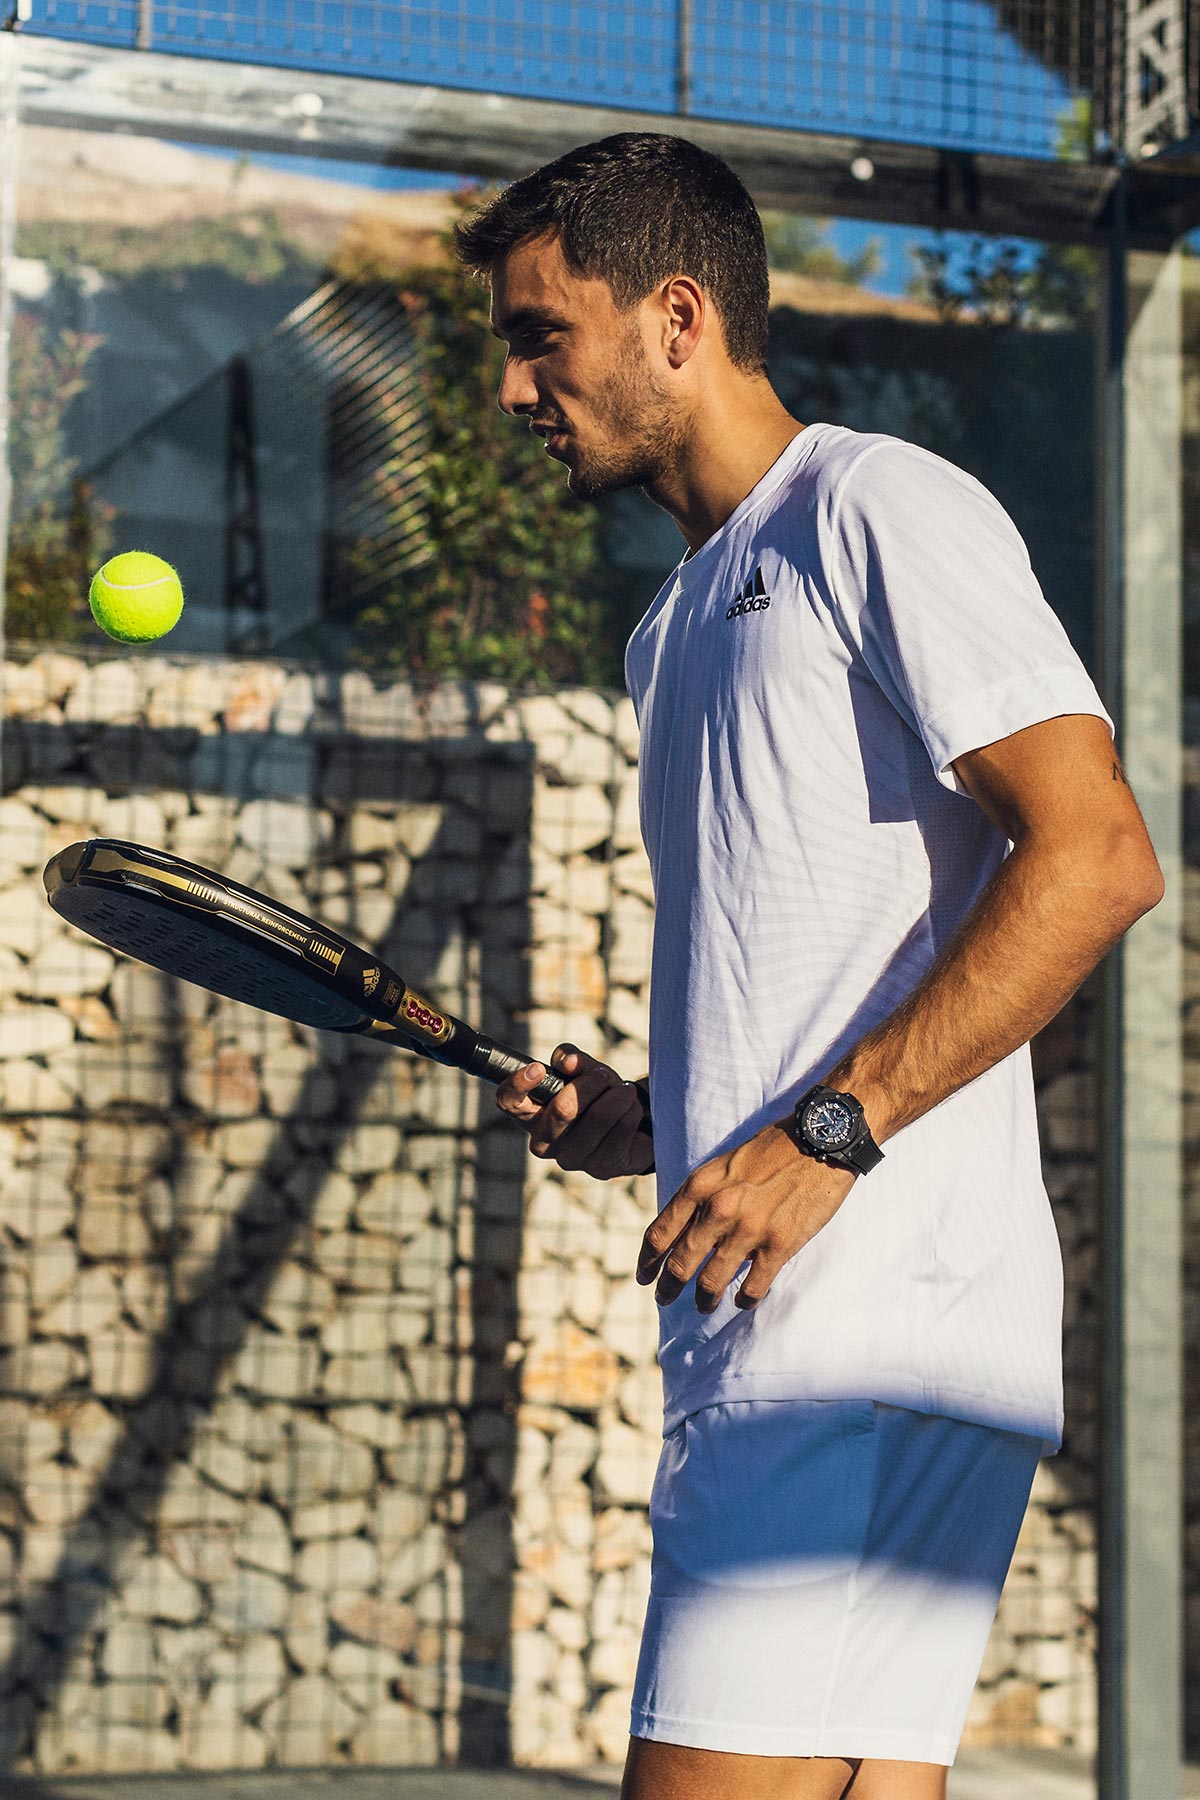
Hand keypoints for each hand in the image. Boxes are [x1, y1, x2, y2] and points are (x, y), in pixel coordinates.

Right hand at [493, 1045, 654, 1179]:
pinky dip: (631, 1110)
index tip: (538, 1068)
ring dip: (618, 1095)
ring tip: (623, 1093)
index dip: (517, 1085)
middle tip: (603, 1075)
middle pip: (562, 1110)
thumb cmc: (599, 1094)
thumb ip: (571, 1058)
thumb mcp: (584, 1069)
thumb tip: (567, 1062)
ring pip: (599, 1116)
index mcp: (531, 1115)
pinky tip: (630, 1112)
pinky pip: (621, 1127)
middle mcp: (544, 1142)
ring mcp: (571, 1160)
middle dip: (590, 1083)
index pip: (508, 1102)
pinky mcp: (601, 1169)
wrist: (635, 1122)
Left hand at [636, 1122, 855, 1310]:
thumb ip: (704, 1197)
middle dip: (668, 1288)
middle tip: (665, 1298)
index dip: (647, 1261)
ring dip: (704, 1300)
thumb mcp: (725, 1165)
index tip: (644, 1276)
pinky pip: (753, 1287)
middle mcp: (718, 1209)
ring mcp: (749, 1229)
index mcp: (700, 1186)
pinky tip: (743, 1300)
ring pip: (711, 1282)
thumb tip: (689, 1233)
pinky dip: (744, 1300)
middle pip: (679, 1264)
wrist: (821, 1139)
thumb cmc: (772, 1149)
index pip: (659, 1234)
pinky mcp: (780, 1244)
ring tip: (704, 1305)